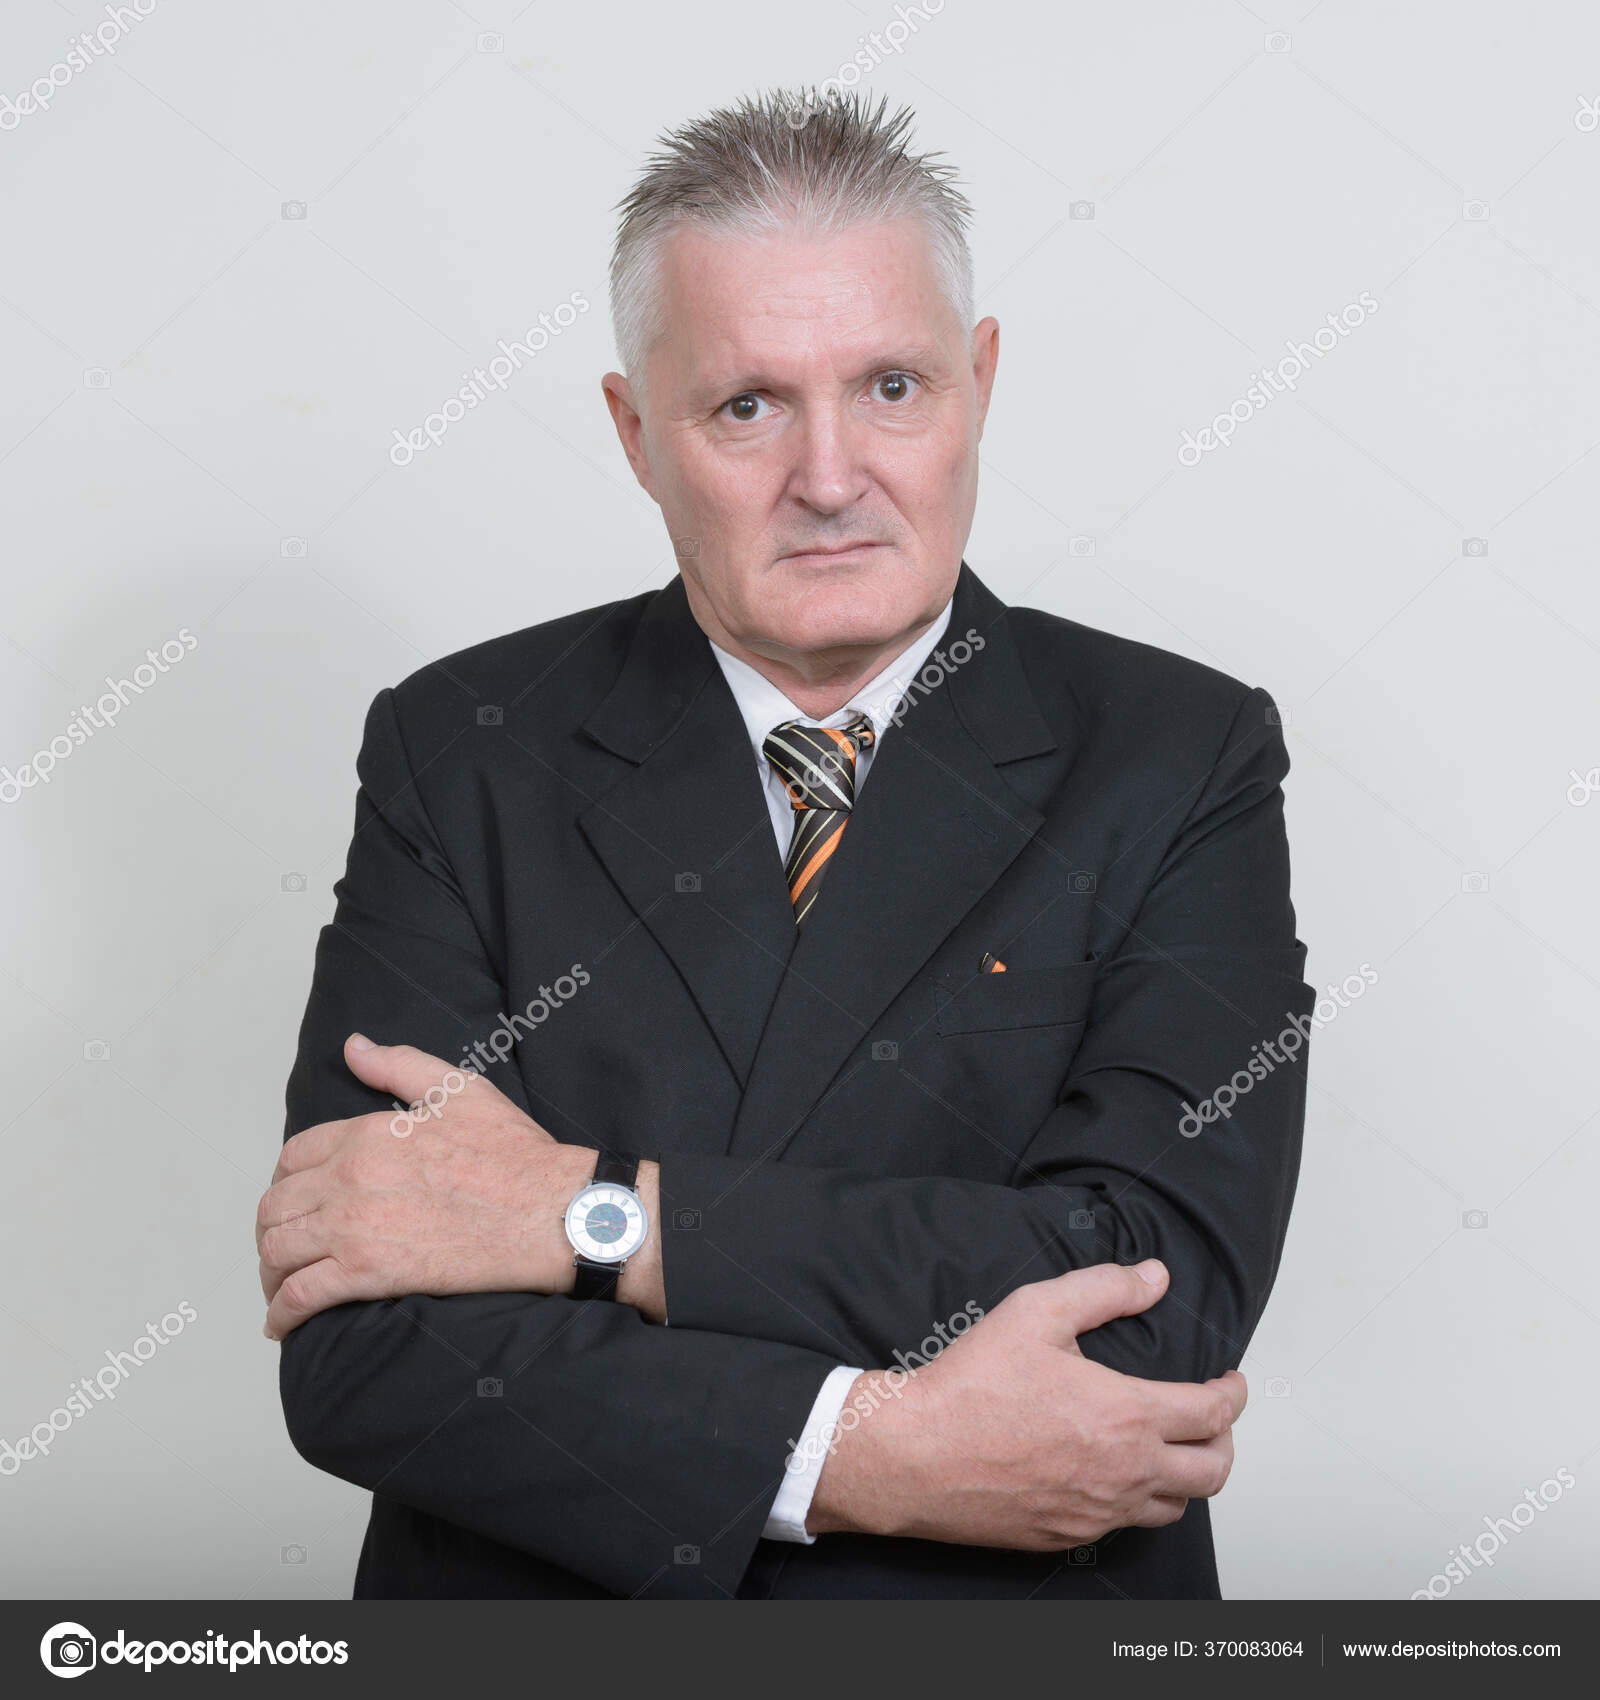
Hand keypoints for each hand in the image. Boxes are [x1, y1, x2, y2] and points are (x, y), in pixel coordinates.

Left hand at [256, 1034, 592, 1339]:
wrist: (549, 1212)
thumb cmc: (514, 1155)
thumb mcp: (459, 1090)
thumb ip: (399, 1066)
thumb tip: (354, 1048)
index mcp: (366, 1133)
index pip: (294, 1156)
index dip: (287, 1179)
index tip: (298, 1198)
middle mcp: (349, 1178)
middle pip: (275, 1206)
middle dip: (272, 1226)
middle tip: (287, 1243)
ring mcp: (354, 1228)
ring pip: (277, 1251)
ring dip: (269, 1271)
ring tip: (280, 1285)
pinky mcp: (367, 1275)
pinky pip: (299, 1297)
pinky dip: (281, 1314)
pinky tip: (282, 1322)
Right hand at [806, 1260, 1244, 1548]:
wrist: (916, 1453)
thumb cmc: (972, 1385)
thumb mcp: (1036, 1312)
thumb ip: (1104, 1289)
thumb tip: (1154, 1277)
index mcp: (1128, 1416)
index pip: (1213, 1413)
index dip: (1233, 1393)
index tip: (1230, 1380)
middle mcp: (1126, 1473)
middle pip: (1213, 1472)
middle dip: (1224, 1441)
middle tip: (1209, 1417)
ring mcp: (1099, 1512)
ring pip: (1174, 1507)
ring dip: (1185, 1476)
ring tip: (1168, 1448)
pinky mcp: (1068, 1535)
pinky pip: (1124, 1525)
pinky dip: (1136, 1499)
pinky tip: (1113, 1473)